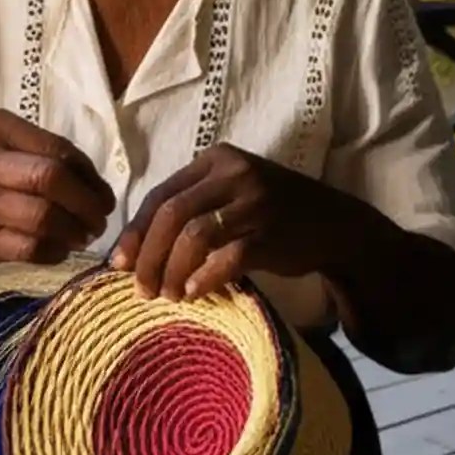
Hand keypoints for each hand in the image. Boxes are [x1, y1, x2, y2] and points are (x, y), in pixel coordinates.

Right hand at [0, 109, 115, 264]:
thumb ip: (36, 146)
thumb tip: (90, 177)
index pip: (56, 149)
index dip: (89, 173)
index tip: (101, 189)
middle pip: (49, 180)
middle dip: (88, 201)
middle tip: (101, 214)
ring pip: (43, 219)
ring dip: (76, 230)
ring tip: (86, 233)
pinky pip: (28, 250)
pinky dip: (55, 251)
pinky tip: (61, 248)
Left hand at [110, 143, 334, 300]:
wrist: (335, 224)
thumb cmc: (269, 213)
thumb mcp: (228, 195)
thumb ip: (187, 211)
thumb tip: (131, 253)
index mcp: (215, 160)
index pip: (160, 195)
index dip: (135, 232)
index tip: (119, 264)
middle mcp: (234, 173)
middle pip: (171, 215)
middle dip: (149, 256)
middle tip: (141, 289)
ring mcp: (255, 202)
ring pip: (194, 236)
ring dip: (172, 271)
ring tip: (167, 295)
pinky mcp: (272, 233)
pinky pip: (227, 258)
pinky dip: (204, 278)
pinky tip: (194, 294)